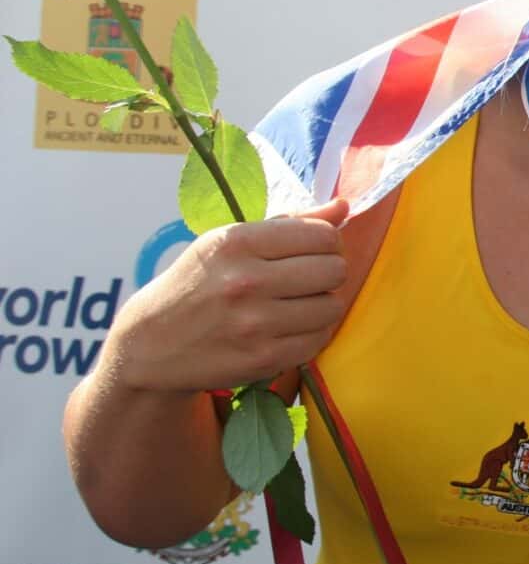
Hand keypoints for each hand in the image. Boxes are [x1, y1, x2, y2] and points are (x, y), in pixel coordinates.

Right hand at [102, 200, 350, 393]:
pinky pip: (319, 339)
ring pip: (332, 306)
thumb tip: (343, 206)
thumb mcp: (230, 243)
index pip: (323, 235)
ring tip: (295, 304)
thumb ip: (291, 223)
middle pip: (335, 269)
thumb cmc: (197, 284)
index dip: (326, 243)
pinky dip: (311, 334)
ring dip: (322, 305)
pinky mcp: (262, 358)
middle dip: (328, 272)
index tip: (310, 251)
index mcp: (236, 242)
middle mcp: (245, 281)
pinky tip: (288, 328)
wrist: (149, 345)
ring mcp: (254, 323)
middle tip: (305, 279)